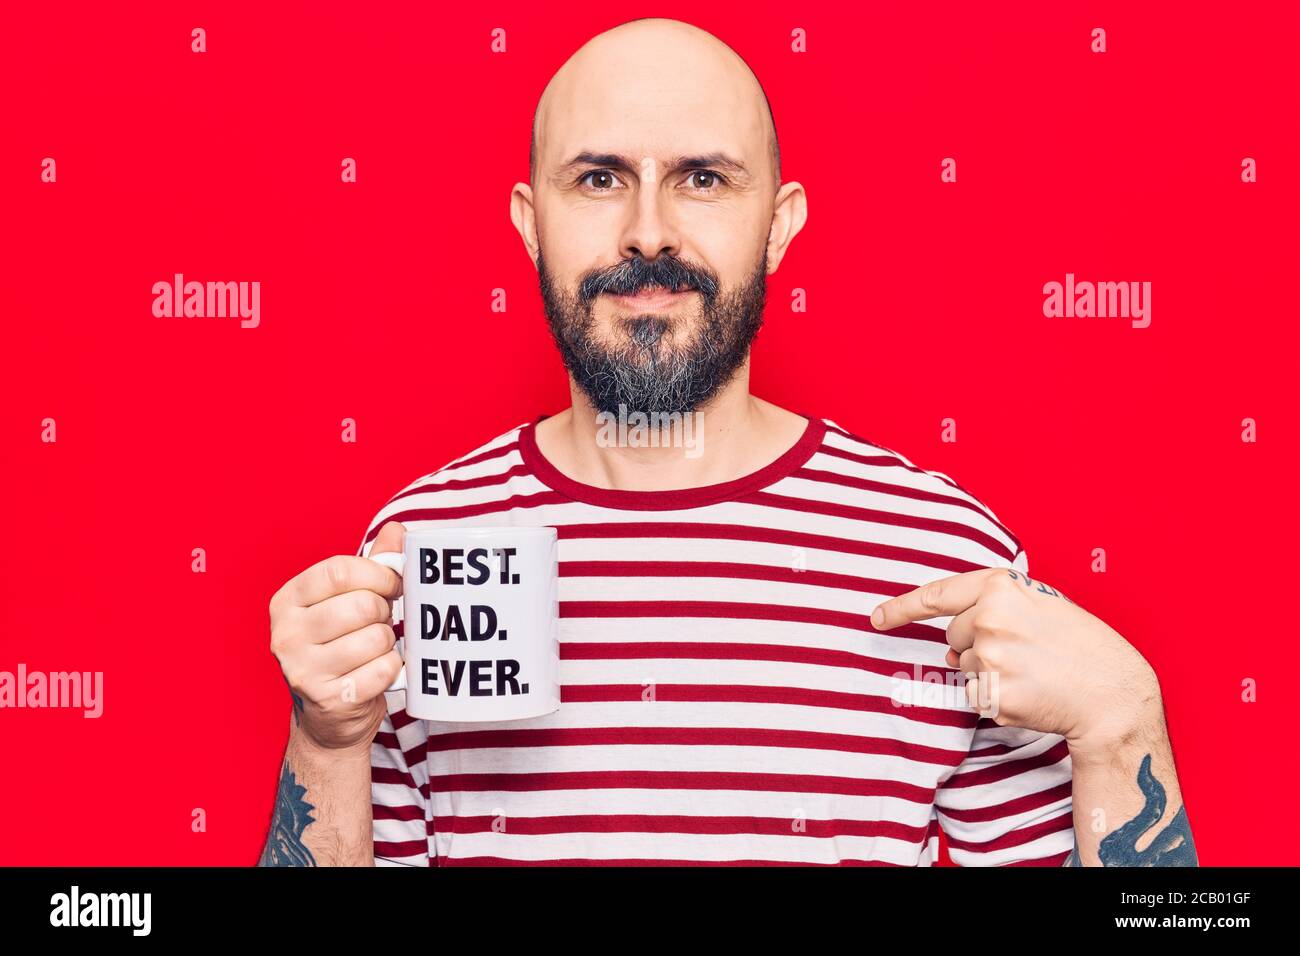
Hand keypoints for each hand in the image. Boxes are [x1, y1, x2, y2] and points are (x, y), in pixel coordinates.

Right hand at [267, 521, 405, 752]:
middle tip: (381, 621)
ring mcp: (303, 670)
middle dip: (384, 611)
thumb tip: (396, 530)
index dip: (378, 574)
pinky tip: (378, 671)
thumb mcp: (347, 601)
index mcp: (287, 601)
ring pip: (375, 638)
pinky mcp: (329, 699)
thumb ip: (372, 565)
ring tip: (376, 647)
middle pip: (361, 605)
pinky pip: (383, 670)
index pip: (339, 571)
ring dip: (388, 642)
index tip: (393, 584)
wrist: (328, 718)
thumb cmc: (340, 646)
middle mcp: (286, 635)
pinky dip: (392, 668)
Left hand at [870, 567, 1159, 751]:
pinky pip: (974, 695)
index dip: (901, 608)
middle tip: (1023, 651)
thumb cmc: (1080, 645)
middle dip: (976, 645)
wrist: (1113, 693)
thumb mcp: (1039, 605)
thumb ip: (992, 610)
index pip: (936, 595)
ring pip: (963, 667)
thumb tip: (949, 646)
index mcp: (1000, 587)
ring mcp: (989, 657)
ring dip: (987, 672)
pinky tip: (1028, 693)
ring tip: (1032, 672)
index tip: (877, 617)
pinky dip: (994, 698)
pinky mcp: (992, 694)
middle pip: (952, 636)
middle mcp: (988, 618)